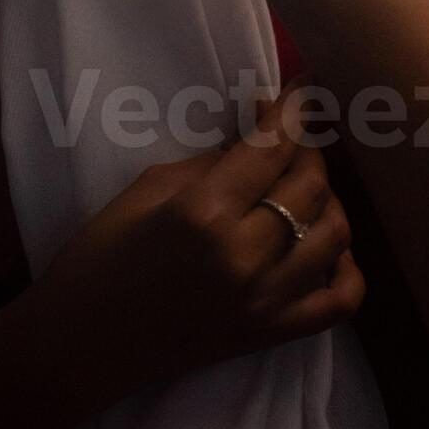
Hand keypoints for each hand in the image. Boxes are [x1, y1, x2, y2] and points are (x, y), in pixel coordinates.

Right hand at [33, 80, 365, 393]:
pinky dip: (346, 267)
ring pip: (334, 234)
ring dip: (328, 200)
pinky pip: (340, 302)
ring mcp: (263, 302)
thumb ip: (213, 161)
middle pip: (310, 185)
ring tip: (303, 187)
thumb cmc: (102, 256)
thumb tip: (260, 134)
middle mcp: (243, 256)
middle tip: (288, 137)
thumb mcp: (148, 188)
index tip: (305, 85)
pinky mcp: (270, 335)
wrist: (82, 343)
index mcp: (204, 212)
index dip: (294, 109)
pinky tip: (326, 246)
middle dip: (306, 148)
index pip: (272, 147)